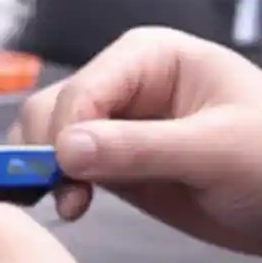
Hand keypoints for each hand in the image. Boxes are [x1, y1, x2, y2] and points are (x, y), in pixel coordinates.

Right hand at [12, 27, 261, 254]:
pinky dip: (54, 185)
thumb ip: (141, 148)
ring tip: (72, 201)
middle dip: (48, 150)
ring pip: (45, 136)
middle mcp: (123, 84)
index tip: (68, 173)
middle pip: (52, 107)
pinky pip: (61, 166)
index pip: (83, 89)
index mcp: (149, 58)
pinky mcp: (111, 162)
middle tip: (67, 193)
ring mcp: (115, 124)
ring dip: (44, 169)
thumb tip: (67, 149)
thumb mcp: (217, 152)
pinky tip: (74, 205)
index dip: (67, 131)